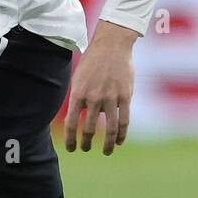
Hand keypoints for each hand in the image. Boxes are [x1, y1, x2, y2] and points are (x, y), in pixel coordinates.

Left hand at [64, 20, 137, 154]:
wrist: (111, 45)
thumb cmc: (92, 62)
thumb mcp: (78, 78)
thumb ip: (78, 98)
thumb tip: (78, 117)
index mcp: (78, 94)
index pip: (72, 123)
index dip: (71, 139)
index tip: (72, 149)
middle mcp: (93, 98)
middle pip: (90, 129)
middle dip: (86, 143)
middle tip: (85, 148)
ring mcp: (110, 98)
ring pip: (110, 129)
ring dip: (108, 144)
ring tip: (106, 152)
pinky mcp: (126, 96)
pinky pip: (125, 120)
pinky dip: (123, 134)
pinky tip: (120, 141)